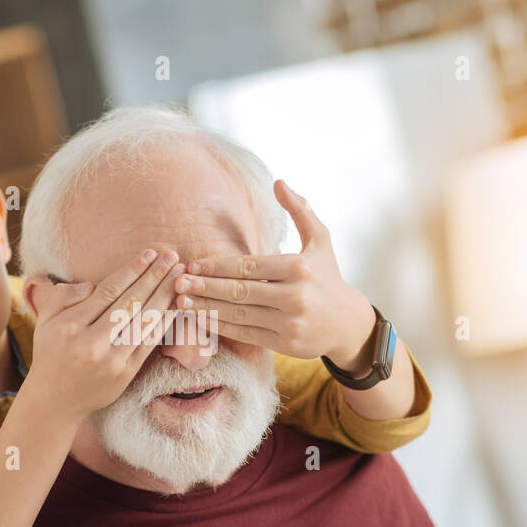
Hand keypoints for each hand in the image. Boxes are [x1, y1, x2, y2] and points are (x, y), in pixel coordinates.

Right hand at [25, 249, 184, 417]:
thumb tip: (89, 284)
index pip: (108, 291)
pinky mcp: (125, 374)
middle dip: (154, 277)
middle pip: (130, 302)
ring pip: (143, 322)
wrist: (54, 401)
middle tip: (172, 256)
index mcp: (69, 326)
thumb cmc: (51, 354)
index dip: (132, 270)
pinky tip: (176, 306)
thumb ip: (61, 297)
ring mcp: (110, 360)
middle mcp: (90, 343)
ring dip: (165, 296)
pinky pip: (149, 343)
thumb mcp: (45, 321)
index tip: (149, 253)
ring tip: (180, 276)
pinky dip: (164, 323)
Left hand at [171, 180, 376, 368]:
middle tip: (178, 282)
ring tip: (181, 301)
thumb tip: (279, 182)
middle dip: (205, 287)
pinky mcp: (285, 344)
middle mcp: (295, 296)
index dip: (218, 266)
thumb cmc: (328, 277)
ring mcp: (290, 323)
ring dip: (207, 308)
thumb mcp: (320, 240)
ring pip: (239, 314)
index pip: (249, 266)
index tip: (194, 265)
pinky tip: (201, 319)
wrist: (348, 323)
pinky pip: (246, 334)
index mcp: (299, 268)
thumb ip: (300, 210)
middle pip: (240, 291)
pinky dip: (221, 327)